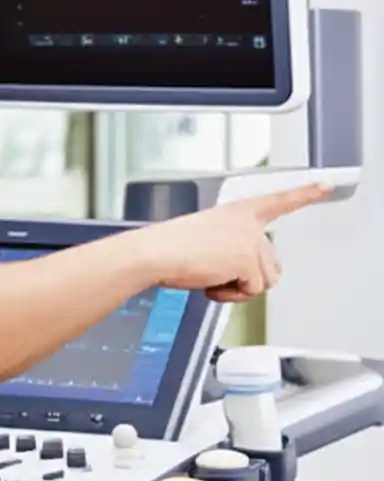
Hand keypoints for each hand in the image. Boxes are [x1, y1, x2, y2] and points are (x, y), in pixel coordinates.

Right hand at [129, 182, 331, 301]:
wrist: (155, 253)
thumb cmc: (170, 247)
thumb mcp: (208, 239)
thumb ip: (234, 249)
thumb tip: (246, 277)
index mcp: (238, 212)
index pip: (278, 200)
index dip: (305, 193)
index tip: (326, 185)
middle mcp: (249, 223)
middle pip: (272, 262)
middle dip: (249, 277)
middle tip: (217, 274)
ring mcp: (250, 240)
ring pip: (264, 281)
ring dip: (238, 287)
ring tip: (210, 276)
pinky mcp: (247, 260)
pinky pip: (251, 290)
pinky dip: (230, 294)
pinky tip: (209, 282)